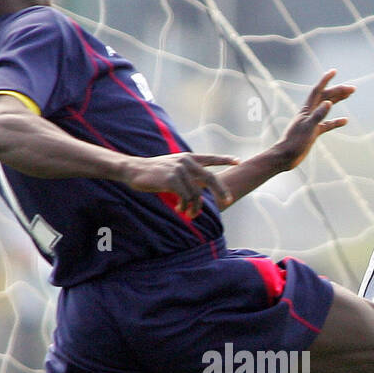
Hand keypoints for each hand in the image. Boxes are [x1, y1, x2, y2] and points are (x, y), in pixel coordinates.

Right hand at [121, 152, 237, 217]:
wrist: (134, 170)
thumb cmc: (153, 173)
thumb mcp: (172, 169)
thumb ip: (187, 176)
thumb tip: (199, 193)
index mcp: (188, 158)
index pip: (210, 158)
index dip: (225, 159)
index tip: (239, 161)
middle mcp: (187, 161)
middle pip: (211, 178)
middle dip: (221, 191)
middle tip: (228, 200)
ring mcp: (180, 169)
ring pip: (196, 194)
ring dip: (194, 207)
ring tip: (189, 214)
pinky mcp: (172, 179)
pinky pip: (186, 198)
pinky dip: (184, 207)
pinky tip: (179, 210)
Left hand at [275, 70, 354, 171]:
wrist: (286, 157)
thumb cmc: (294, 143)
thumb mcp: (308, 128)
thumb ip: (318, 115)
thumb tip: (329, 102)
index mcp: (307, 110)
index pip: (317, 91)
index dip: (325, 80)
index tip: (334, 71)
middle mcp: (309, 113)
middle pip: (325, 97)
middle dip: (338, 91)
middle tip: (353, 89)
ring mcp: (312, 122)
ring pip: (327, 107)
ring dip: (338, 100)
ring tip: (349, 95)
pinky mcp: (314, 132)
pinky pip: (327, 124)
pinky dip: (336, 122)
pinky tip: (345, 121)